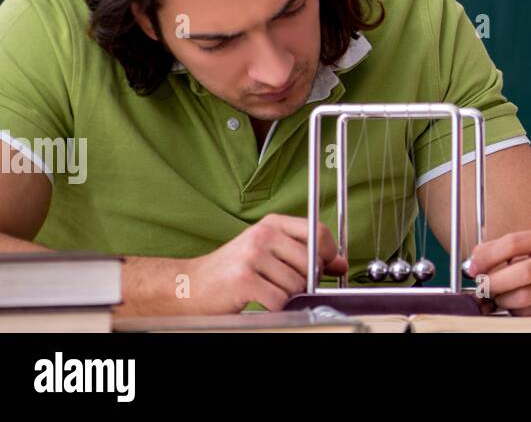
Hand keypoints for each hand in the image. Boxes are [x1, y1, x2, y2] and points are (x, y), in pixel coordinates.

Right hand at [181, 214, 347, 313]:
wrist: (189, 285)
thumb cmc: (231, 270)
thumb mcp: (269, 252)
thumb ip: (305, 253)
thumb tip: (341, 263)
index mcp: (272, 223)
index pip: (318, 231)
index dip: (329, 253)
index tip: (328, 266)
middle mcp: (263, 234)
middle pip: (311, 262)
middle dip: (306, 281)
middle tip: (287, 285)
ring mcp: (253, 255)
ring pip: (297, 284)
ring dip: (287, 295)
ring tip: (267, 290)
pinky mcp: (244, 279)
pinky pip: (280, 300)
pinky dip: (275, 307)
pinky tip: (260, 299)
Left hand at [465, 227, 530, 318]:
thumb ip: (505, 247)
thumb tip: (474, 259)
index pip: (514, 243)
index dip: (488, 257)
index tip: (472, 268)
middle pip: (520, 274)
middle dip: (493, 283)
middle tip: (483, 288)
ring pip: (524, 299)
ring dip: (504, 301)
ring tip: (502, 296)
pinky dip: (519, 313)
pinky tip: (520, 305)